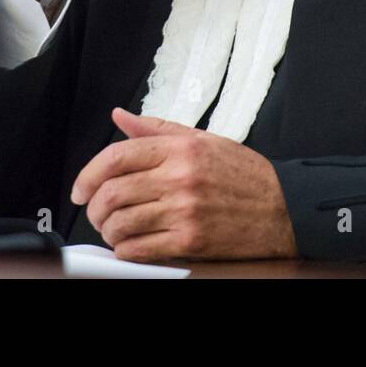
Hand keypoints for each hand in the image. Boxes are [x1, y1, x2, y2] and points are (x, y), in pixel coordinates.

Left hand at [70, 108, 298, 261]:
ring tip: (113, 230)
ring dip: (108, 231)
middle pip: (113, 192)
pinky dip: (125, 250)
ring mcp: (185, 211)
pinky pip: (141, 249)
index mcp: (180, 148)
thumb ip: (156, 129)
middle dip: (93, 207)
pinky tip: (129, 246)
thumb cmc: (243, 174)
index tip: (81, 189)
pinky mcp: (192, 240)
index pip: (117, 156)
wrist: (284, 208)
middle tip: (94, 213)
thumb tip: (120, 116)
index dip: (88, 174)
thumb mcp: (202, 139)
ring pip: (122, 223)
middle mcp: (180, 177)